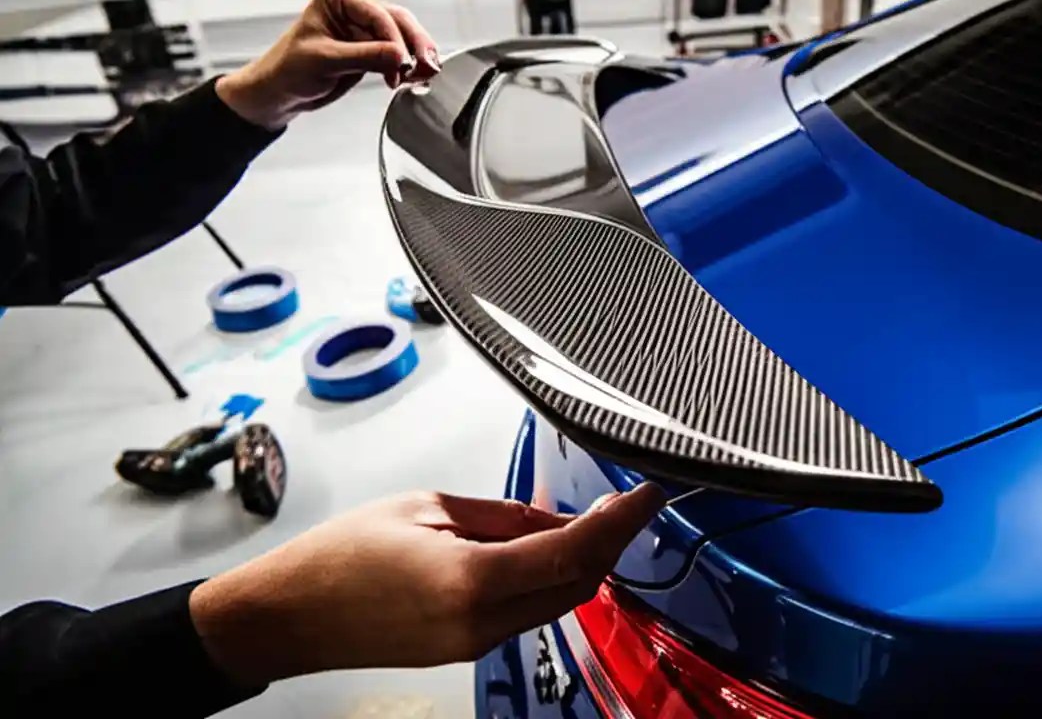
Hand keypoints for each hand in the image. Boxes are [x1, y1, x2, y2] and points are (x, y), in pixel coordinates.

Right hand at [189, 484, 665, 685]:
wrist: (288, 616)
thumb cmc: (339, 557)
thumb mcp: (426, 506)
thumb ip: (503, 514)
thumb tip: (556, 517)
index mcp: (470, 580)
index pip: (574, 552)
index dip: (621, 523)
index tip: (646, 497)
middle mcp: (481, 623)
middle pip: (578, 585)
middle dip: (610, 543)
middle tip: (622, 503)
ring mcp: (475, 643)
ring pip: (558, 603)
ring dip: (583, 562)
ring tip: (588, 520)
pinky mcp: (466, 649)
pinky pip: (528, 613)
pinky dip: (549, 580)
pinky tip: (544, 548)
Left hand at [216, 0, 440, 128]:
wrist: (280, 94)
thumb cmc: (288, 68)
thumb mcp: (326, 60)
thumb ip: (365, 56)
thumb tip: (398, 55)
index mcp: (338, 0)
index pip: (377, 14)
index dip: (394, 38)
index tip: (402, 61)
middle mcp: (354, 12)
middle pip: (397, 21)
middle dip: (414, 43)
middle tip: (425, 64)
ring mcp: (364, 33)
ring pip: (403, 37)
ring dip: (417, 55)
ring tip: (423, 73)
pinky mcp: (371, 53)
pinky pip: (398, 55)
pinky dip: (409, 66)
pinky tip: (415, 76)